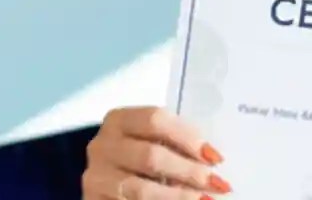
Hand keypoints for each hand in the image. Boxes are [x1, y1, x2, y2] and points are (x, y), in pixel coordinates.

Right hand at [83, 106, 230, 198]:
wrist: (113, 184)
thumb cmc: (141, 156)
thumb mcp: (154, 142)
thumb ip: (176, 143)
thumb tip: (212, 157)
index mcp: (120, 120)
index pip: (155, 119)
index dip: (188, 137)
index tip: (214, 157)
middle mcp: (102, 146)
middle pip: (150, 155)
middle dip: (188, 171)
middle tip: (216, 183)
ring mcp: (96, 176)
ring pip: (141, 189)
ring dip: (178, 196)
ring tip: (204, 199)